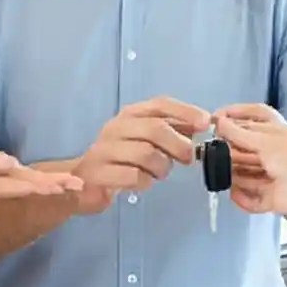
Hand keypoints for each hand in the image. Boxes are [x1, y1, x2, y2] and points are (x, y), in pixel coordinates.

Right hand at [0, 135, 82, 199]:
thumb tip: (8, 163)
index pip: (14, 186)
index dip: (38, 186)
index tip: (59, 187)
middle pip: (23, 187)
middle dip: (50, 186)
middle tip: (78, 185)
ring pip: (21, 184)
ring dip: (46, 184)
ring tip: (71, 184)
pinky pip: (14, 179)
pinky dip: (33, 180)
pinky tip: (49, 181)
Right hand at [72, 96, 211, 214]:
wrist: (81, 182)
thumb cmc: (120, 159)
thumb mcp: (144, 140)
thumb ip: (171, 131)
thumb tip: (201, 124)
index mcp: (130, 115)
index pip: (160, 104)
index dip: (185, 111)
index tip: (206, 123)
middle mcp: (116, 127)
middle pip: (155, 129)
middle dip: (178, 144)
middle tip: (188, 158)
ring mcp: (105, 150)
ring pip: (146, 154)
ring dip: (161, 167)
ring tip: (158, 173)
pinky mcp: (99, 173)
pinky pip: (133, 176)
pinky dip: (145, 181)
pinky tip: (142, 182)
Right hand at [214, 104, 286, 216]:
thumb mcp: (265, 140)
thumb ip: (240, 133)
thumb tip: (220, 123)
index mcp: (277, 132)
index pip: (253, 117)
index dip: (235, 115)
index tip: (216, 119)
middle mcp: (275, 153)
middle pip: (246, 149)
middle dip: (230, 151)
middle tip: (214, 152)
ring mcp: (274, 176)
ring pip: (246, 175)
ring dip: (234, 176)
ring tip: (222, 174)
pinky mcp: (274, 198)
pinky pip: (253, 199)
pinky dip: (243, 199)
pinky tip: (235, 194)